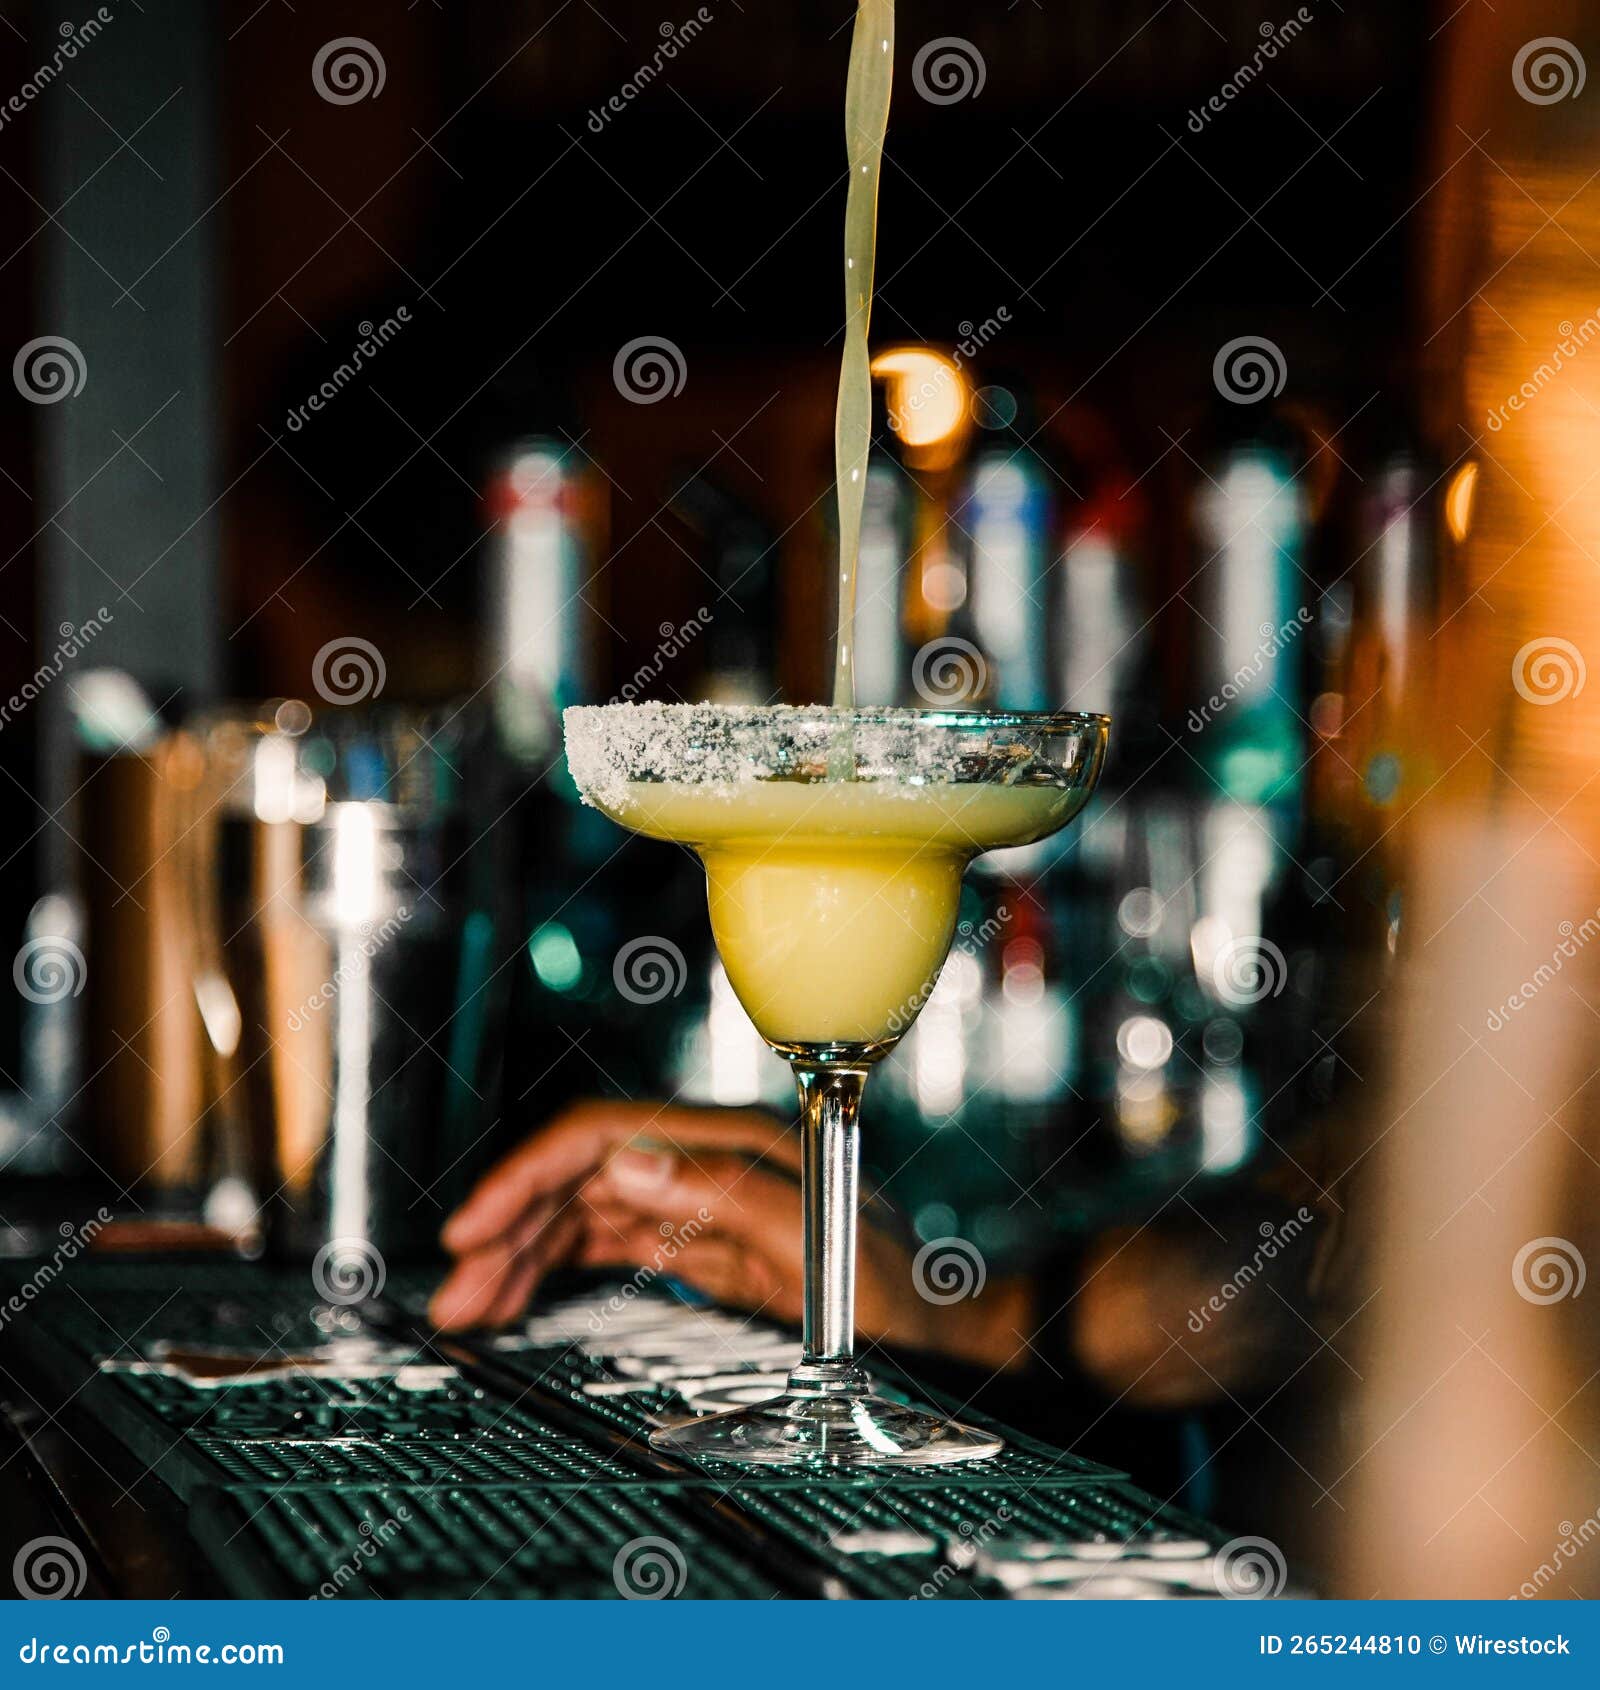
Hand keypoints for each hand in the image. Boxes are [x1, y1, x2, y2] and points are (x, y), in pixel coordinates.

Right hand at [429, 1100, 1021, 1363]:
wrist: (943, 1335)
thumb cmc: (900, 1294)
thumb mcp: (823, 1250)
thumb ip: (729, 1195)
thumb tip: (628, 1160)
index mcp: (735, 1143)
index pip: (606, 1134)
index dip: (530, 1176)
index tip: (477, 1230)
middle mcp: (709, 1159)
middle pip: (581, 1172)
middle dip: (510, 1227)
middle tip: (458, 1293)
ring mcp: (699, 1196)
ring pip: (583, 1209)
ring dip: (522, 1255)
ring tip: (472, 1308)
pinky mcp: (696, 1235)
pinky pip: (607, 1239)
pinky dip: (556, 1267)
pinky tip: (522, 1295)